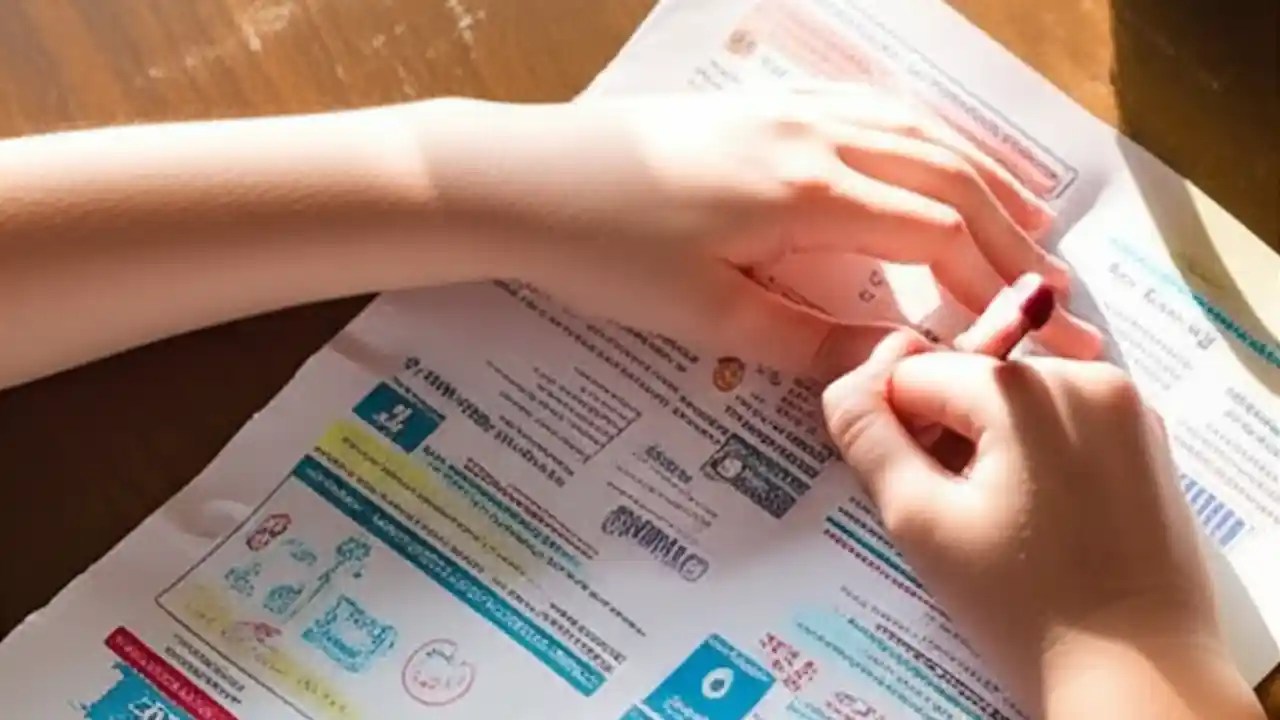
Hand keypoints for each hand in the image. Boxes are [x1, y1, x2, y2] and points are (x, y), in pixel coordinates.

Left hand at [415, 92, 1101, 377]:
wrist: (528, 182)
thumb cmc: (607, 254)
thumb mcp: (708, 316)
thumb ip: (809, 342)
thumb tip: (890, 364)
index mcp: (811, 196)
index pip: (938, 236)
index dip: (998, 287)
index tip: (1043, 335)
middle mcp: (818, 137)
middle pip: (947, 176)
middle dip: (1011, 235)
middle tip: (1056, 288)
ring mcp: (792, 110)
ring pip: (919, 130)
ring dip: (979, 176)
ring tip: (1023, 219)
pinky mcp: (765, 104)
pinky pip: (873, 109)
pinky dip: (924, 137)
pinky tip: (930, 158)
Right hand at [821, 334, 1260, 717]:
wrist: (1141, 680)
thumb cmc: (1026, 608)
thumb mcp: (919, 520)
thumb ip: (866, 436)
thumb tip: (847, 383)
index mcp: (1024, 387)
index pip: (913, 374)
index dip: (893, 429)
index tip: (910, 492)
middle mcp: (1086, 375)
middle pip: (970, 382)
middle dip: (946, 436)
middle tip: (952, 515)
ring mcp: (1128, 407)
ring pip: (1016, 403)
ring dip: (990, 446)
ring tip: (1000, 524)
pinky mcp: (1150, 442)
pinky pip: (1065, 422)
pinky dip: (1037, 454)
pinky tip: (1039, 517)